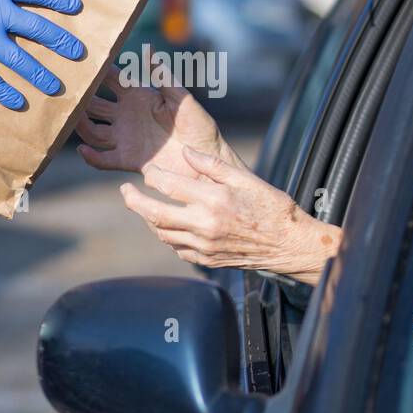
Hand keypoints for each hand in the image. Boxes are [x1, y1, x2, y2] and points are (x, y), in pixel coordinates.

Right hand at [76, 65, 242, 178]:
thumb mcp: (181, 97)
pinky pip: (104, 159)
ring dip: (81, 126)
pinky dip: (91, 157)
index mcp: (139, 97)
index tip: (82, 63)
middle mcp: (127, 116)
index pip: (111, 81)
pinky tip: (82, 150)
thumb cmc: (199, 125)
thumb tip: (148, 50)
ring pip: (94, 131)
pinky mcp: (128, 159)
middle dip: (82, 100)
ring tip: (71, 120)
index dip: (97, 73)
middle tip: (66, 92)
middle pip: (95, 106)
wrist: (206, 159)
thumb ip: (162, 76)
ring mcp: (125, 138)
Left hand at [119, 146, 342, 284]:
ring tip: (146, 206)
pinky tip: (169, 225)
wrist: (288, 244)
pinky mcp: (207, 260)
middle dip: (133, 201)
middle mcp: (204, 225)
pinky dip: (168, 236)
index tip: (149, 171)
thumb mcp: (244, 177)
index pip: (167, 185)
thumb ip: (211, 165)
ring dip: (149, 219)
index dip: (152, 175)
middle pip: (153, 214)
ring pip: (162, 234)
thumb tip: (184, 151)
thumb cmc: (271, 206)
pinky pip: (177, 249)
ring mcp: (203, 246)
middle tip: (125, 191)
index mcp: (212, 200)